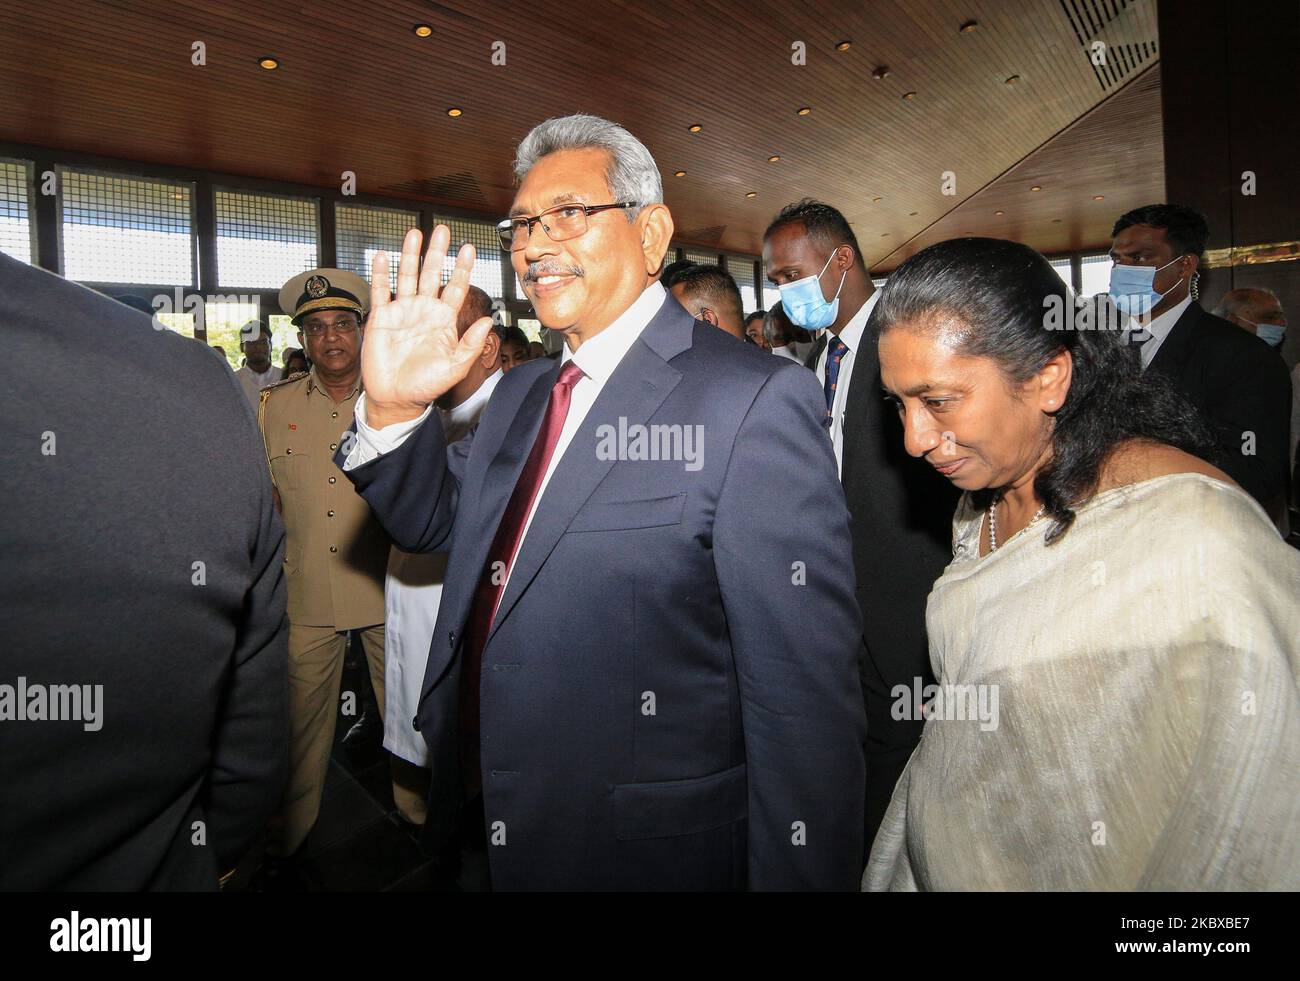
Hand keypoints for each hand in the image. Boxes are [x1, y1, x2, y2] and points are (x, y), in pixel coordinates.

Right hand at [360, 226, 493, 426]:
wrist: (397, 398)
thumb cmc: (427, 385)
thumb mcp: (455, 367)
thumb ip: (471, 344)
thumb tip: (488, 320)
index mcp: (444, 320)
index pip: (456, 288)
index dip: (462, 268)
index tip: (469, 248)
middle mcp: (424, 310)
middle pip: (432, 274)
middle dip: (437, 253)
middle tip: (443, 230)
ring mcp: (402, 311)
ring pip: (407, 276)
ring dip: (411, 255)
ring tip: (415, 233)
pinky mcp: (381, 318)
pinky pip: (381, 291)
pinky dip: (381, 274)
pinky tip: (383, 256)